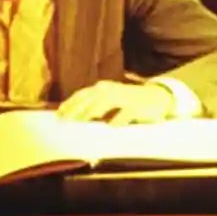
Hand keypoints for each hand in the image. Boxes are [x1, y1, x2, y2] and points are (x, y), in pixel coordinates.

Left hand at [57, 81, 174, 125]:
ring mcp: (125, 97)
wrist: (157, 97)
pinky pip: (126, 113)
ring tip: (81, 122)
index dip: (70, 104)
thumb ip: (92, 106)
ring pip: (106, 102)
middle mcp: (112, 90)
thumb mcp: (109, 99)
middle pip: (90, 98)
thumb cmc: (127, 101)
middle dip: (77, 109)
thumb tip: (71, 118)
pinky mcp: (138, 107)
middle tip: (66, 121)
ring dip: (92, 111)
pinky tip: (111, 127)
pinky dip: (118, 119)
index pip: (82, 95)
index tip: (59, 115)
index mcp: (102, 88)